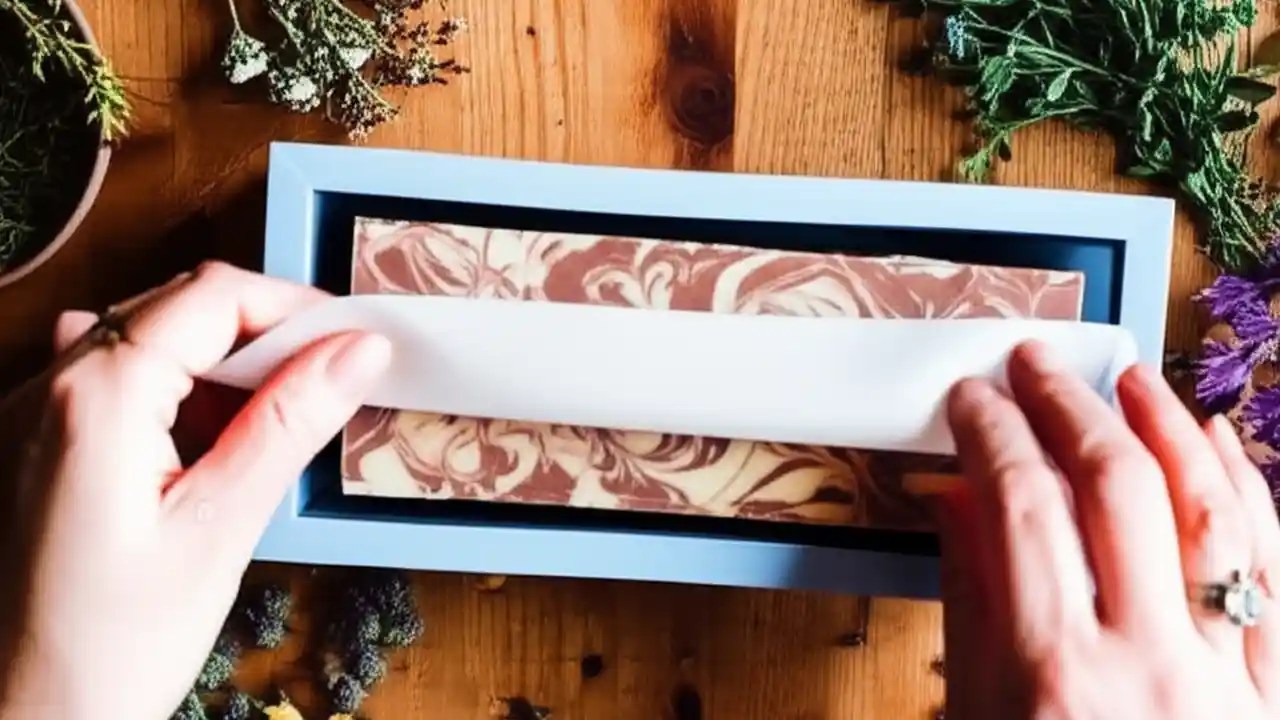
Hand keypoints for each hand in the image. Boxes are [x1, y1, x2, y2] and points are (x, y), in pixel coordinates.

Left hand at [0, 263, 389, 719]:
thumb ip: (289, 423)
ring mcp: (33, 413)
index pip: (210, 295)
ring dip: (221, 364)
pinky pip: (115, 379)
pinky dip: (177, 393)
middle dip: (261, 332)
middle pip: (177, 307)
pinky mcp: (36, 442)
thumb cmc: (109, 648)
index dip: (293, 307)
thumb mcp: (220, 528)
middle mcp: (48, 387)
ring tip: (268, 428)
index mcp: (95, 399)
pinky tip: (206, 446)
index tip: (351, 340)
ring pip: (149, 339)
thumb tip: (356, 351)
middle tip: (328, 381)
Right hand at [941, 341, 1279, 718]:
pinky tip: (1221, 446)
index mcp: (1054, 677)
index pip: (1024, 505)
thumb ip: (973, 598)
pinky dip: (1250, 496)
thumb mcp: (973, 711)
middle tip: (1040, 367)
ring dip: (1171, 430)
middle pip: (1114, 490)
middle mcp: (1147, 669)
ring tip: (1134, 380)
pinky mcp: (1274, 691)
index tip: (977, 399)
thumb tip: (961, 502)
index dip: (997, 429)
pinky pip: (1279, 575)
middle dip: (1071, 406)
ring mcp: (1224, 680)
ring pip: (1213, 517)